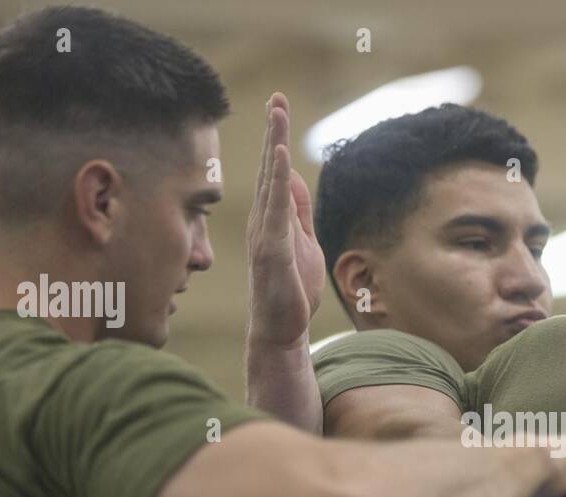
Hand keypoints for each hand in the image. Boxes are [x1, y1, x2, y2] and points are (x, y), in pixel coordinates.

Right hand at [246, 92, 325, 348]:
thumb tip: (292, 179)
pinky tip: (280, 156)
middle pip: (269, 169)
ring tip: (277, 113)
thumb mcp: (303, 244)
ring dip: (274, 145)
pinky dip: (277, 180)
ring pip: (270, 182)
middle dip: (273, 132)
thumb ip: (297, 213)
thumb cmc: (291, 291)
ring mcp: (264, 235)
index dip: (277, 140)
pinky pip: (275, 209)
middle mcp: (262, 222)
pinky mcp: (272, 250)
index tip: (279, 107)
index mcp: (270, 221)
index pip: (275, 174)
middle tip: (277, 97)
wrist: (280, 331)